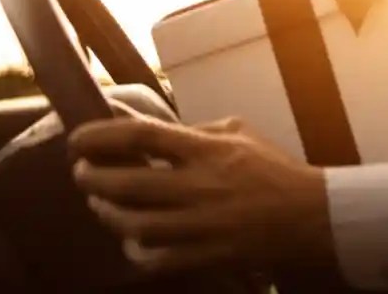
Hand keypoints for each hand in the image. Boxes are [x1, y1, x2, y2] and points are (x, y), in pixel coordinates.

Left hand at [68, 115, 334, 272]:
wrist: (309, 215)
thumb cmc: (273, 168)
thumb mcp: (238, 132)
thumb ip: (194, 130)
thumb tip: (152, 129)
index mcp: (207, 150)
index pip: (142, 136)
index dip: (102, 136)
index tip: (78, 139)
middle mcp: (199, 186)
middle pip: (128, 183)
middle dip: (92, 178)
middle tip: (81, 172)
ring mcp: (202, 224)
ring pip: (135, 225)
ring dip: (107, 213)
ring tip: (99, 203)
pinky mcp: (207, 255)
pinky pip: (156, 259)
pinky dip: (135, 249)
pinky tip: (130, 240)